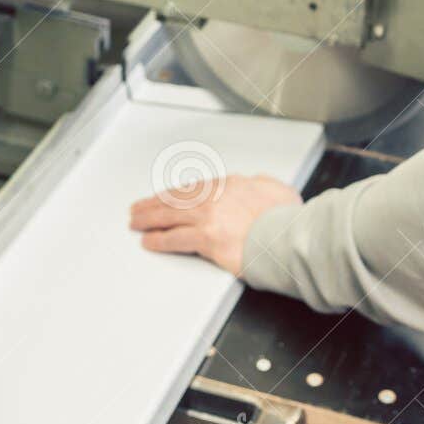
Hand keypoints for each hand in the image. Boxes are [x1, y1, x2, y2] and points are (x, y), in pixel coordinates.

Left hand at [129, 174, 300, 275]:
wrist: (287, 236)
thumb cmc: (286, 219)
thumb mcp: (279, 190)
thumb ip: (264, 184)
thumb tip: (258, 182)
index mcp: (230, 185)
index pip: (193, 189)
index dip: (174, 194)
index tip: (163, 197)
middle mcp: (215, 198)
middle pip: (175, 199)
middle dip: (153, 204)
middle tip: (138, 208)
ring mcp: (209, 218)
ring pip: (169, 216)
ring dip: (148, 219)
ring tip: (136, 223)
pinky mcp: (206, 239)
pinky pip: (175, 239)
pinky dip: (159, 240)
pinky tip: (149, 241)